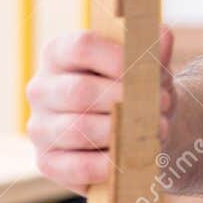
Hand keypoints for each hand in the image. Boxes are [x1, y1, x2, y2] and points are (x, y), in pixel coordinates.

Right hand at [26, 26, 174, 192]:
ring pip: (78, 129)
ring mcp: (39, 127)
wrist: (132, 131)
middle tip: (159, 105)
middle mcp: (41, 88)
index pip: (81, 47)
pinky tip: (128, 159)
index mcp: (59, 53)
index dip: (116, 58)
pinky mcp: (46, 162)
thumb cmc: (136, 89)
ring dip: (122, 132)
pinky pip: (75, 166)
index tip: (146, 71)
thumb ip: (154, 52)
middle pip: (78, 91)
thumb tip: (163, 36)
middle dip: (123, 100)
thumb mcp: (148, 68)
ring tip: (154, 132)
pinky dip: (107, 164)